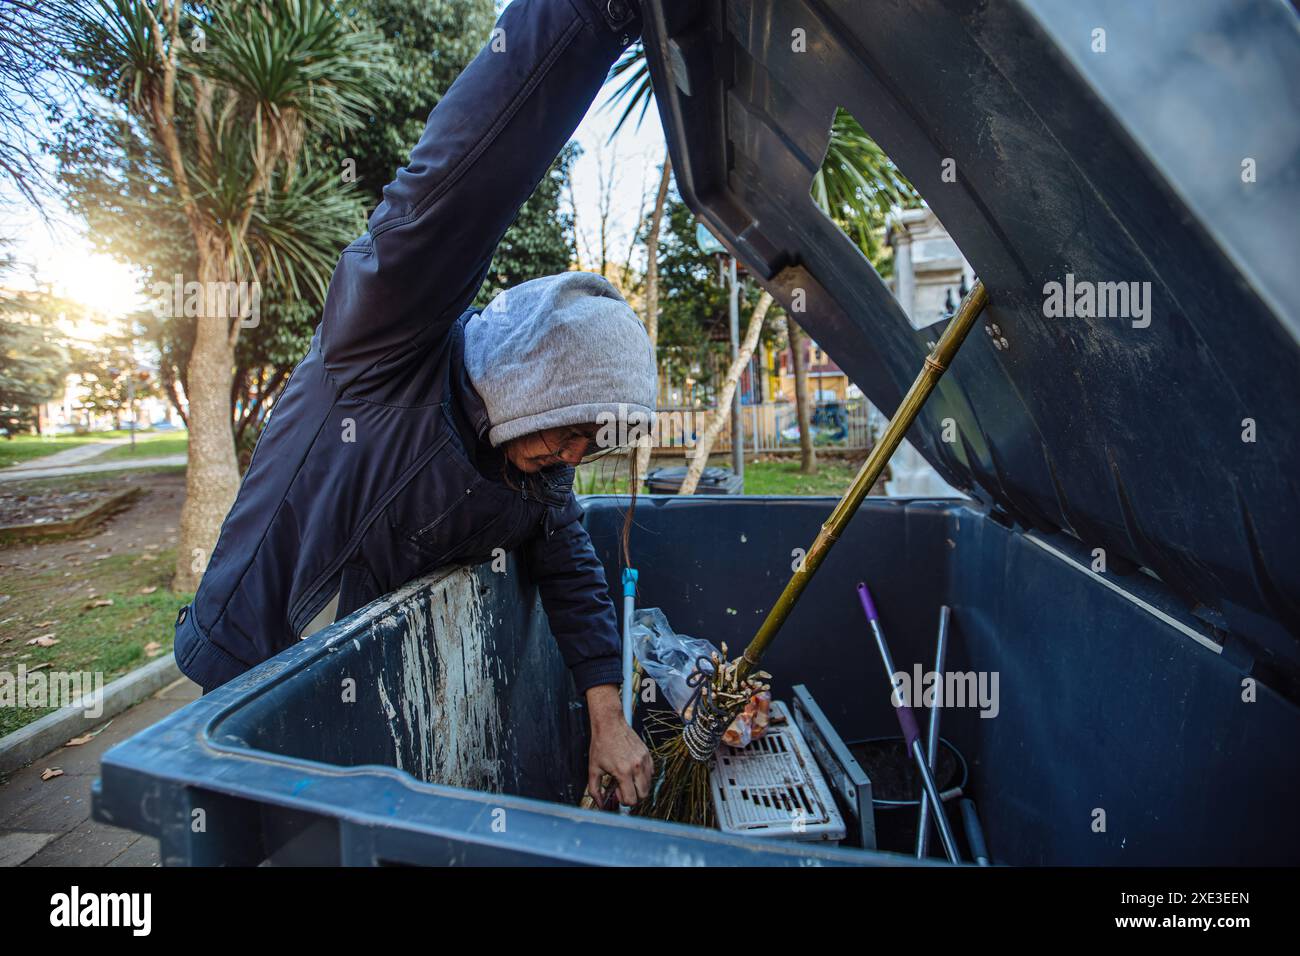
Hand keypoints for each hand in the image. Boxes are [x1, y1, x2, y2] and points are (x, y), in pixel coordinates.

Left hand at [585, 684, 652, 806]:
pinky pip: (651, 773)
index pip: (631, 799)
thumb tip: (600, 804)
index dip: (623, 801)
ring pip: (649, 785)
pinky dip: (644, 776)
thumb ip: (595, 790)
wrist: (610, 724)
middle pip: (643, 795)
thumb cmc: (601, 744)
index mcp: (623, 772)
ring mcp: (644, 760)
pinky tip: (633, 771)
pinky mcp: (648, 754)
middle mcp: (636, 767)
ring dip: (639, 787)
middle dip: (633, 796)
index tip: (617, 793)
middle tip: (622, 788)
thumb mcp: (593, 769)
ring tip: (627, 779)